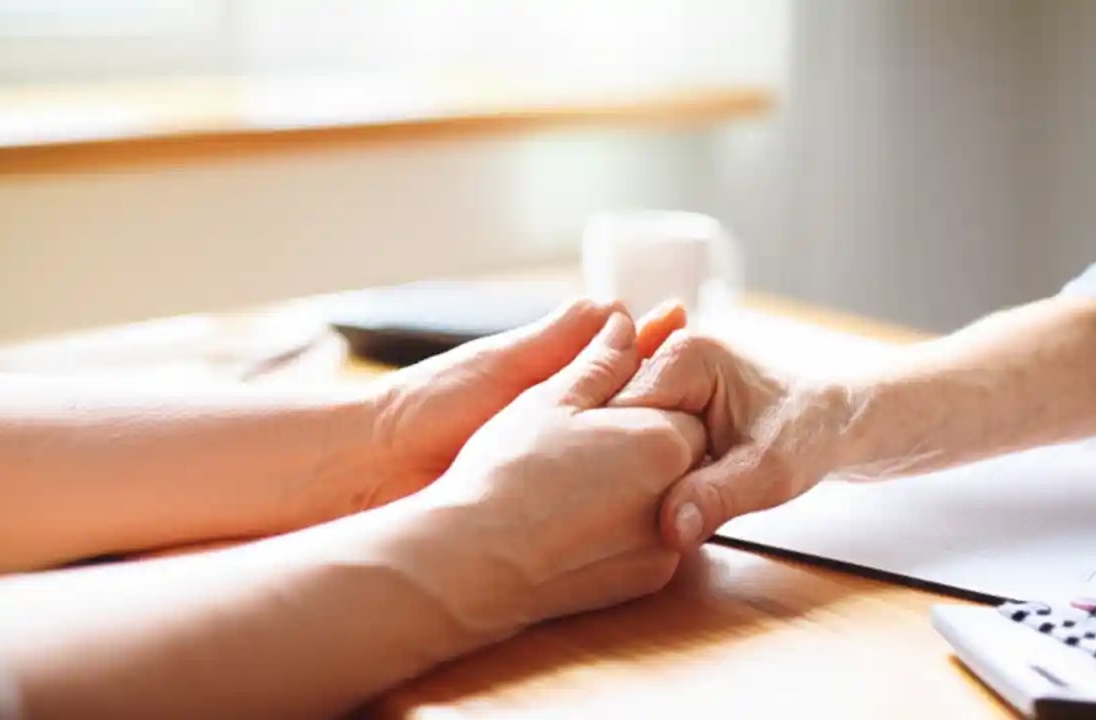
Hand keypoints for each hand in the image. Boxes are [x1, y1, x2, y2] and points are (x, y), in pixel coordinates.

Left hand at [318, 298, 687, 518]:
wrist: (380, 466)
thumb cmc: (432, 405)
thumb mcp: (503, 363)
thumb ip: (558, 340)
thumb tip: (618, 306)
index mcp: (549, 373)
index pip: (617, 358)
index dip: (654, 354)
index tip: (692, 340)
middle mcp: (557, 413)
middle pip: (625, 405)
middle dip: (664, 402)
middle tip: (716, 403)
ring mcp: (553, 456)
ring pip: (616, 449)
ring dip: (650, 449)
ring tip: (700, 446)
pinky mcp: (547, 497)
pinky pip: (594, 490)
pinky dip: (623, 488)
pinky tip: (656, 492)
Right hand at [418, 312, 706, 627]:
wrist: (473, 563)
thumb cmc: (508, 470)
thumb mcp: (551, 398)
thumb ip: (601, 362)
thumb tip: (625, 325)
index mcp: (664, 440)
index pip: (682, 403)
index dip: (640, 398)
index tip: (596, 405)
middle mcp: (679, 496)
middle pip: (678, 452)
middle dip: (642, 440)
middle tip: (581, 440)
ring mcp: (663, 545)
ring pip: (662, 496)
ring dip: (632, 484)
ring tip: (570, 481)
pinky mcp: (643, 581)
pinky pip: (645, 538)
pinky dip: (619, 525)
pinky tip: (571, 519)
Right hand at [611, 332, 851, 550]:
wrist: (840, 422)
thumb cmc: (814, 435)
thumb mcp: (771, 473)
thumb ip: (718, 498)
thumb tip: (669, 530)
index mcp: (685, 356)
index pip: (615, 410)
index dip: (604, 459)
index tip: (596, 506)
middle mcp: (665, 357)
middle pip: (607, 416)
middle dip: (607, 464)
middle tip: (603, 517)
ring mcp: (663, 378)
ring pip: (614, 429)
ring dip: (616, 468)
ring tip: (611, 512)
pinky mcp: (666, 400)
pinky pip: (630, 434)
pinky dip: (629, 465)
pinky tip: (628, 500)